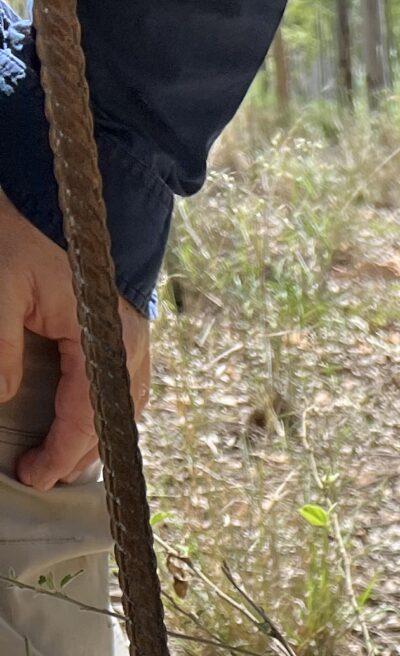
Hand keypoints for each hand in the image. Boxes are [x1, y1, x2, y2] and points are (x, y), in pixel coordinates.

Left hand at [0, 190, 150, 488]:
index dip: (59, 454)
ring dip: (94, 436)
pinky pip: (121, 383)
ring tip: (62, 456)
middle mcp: (127, 344)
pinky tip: (82, 415)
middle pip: (112, 421)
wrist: (59, 180)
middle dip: (78, 455)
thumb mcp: (0, 283)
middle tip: (41, 475)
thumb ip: (0, 347)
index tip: (29, 475)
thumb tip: (2, 400)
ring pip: (121, 406)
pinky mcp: (122, 325)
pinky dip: (103, 408)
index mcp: (105, 339)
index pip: (87, 417)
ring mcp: (130, 335)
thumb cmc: (26, 225)